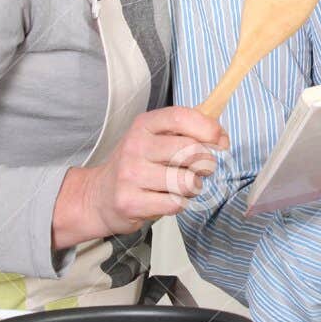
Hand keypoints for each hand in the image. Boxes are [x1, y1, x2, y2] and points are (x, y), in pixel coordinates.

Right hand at [52, 107, 227, 246]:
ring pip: (187, 181)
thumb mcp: (156, 139)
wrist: (99, 196)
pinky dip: (179, 204)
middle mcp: (135, 146)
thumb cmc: (138, 165)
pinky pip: (175, 203)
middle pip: (191, 151)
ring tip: (181, 186)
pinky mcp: (130, 202)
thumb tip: (221, 137)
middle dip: (206, 164)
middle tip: (201, 170)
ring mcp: (130, 174)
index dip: (208, 129)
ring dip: (193, 187)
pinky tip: (167, 199)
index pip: (181, 117)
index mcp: (144, 125)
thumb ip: (187, 132)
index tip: (220, 141)